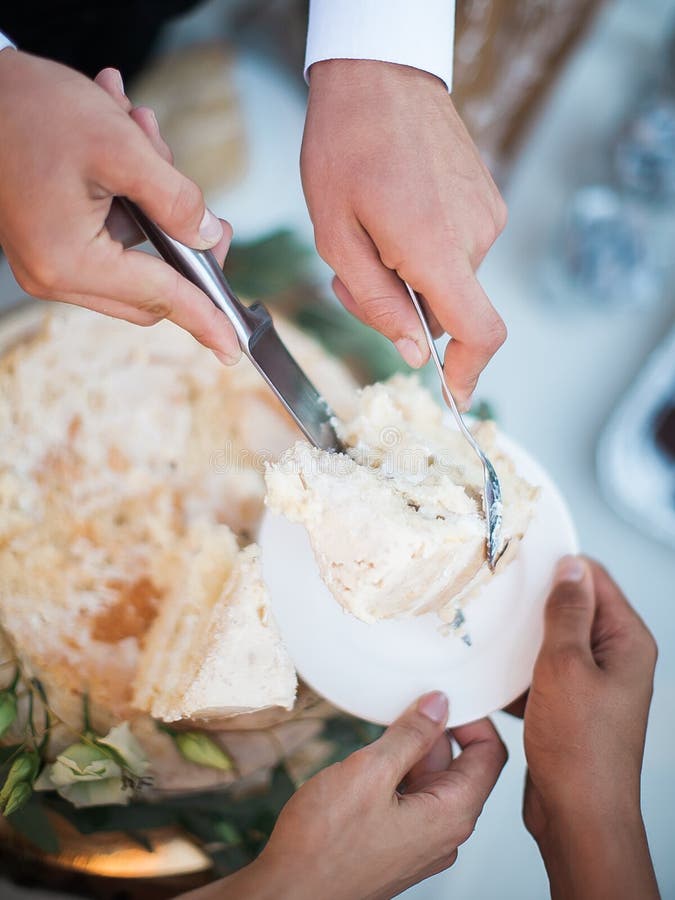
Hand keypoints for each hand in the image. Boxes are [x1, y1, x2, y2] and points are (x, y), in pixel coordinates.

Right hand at [0, 52, 239, 362]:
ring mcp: (49, 262)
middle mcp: (55, 274)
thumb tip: (207, 236)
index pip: (160, 297)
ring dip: (155, 206)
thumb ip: (175, 199)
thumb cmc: (31, 110)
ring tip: (144, 136)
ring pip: (134, 260)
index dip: (204, 317)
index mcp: (70, 260)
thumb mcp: (120, 146)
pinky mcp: (48, 243)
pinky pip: (109, 239)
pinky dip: (129, 199)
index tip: (234, 347)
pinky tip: (124, 138)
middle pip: (149, 291)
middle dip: (186, 248)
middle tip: (214, 217)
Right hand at [191, 693, 506, 899]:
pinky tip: (368, 758)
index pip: (489, 755)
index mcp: (451, 815)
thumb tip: (439, 705)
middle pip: (459, 766)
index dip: (474, 718)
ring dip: (411, 750)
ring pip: (430, 781)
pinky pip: (409, 799)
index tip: (446, 695)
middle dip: (435, 731)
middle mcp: (443, 833)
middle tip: (405, 702)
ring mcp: (419, 842)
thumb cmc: (324, 845)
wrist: (288, 894)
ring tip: (381, 727)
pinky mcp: (395, 845)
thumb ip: (410, 735)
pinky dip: (396, 772)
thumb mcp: (369, 772)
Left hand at [301, 60, 506, 409]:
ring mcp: (487, 215)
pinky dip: (425, 249)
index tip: (452, 392)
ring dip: (409, 275)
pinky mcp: (487, 199)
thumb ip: (376, 302)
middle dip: (401, 308)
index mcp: (436, 248)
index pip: (479, 331)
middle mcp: (474, 236)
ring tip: (371, 228)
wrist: (379, 72)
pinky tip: (396, 211)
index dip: (469, 372)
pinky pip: (457, 248)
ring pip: (449, 279)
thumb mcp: (336, 235)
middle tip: (355, 270)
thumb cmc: (345, 145)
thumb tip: (414, 351)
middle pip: (447, 309)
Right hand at [514, 557, 658, 899]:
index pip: (595, 580)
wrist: (577, 815)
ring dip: (523, 637)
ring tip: (488, 627)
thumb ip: (567, 613)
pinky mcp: (570, 705)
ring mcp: (592, 683)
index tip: (521, 555)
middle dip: (535, 600)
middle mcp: (614, 658)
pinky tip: (491, 669)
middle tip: (496, 589)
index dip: (559, 565)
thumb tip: (570, 568)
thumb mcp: (566, 666)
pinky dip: (519, 668)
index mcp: (625, 642)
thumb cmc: (580, 748)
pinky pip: (542, 671)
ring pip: (552, 640)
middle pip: (573, 608)